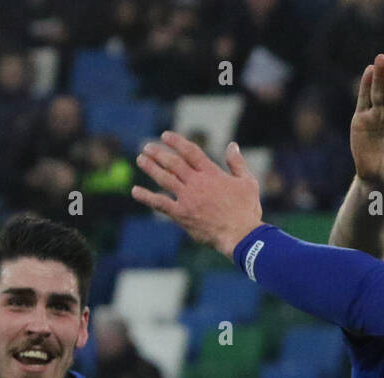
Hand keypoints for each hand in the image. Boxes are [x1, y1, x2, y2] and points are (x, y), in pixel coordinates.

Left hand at [133, 132, 262, 259]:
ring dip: (151, 168)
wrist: (241, 236)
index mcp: (212, 173)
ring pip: (164, 178)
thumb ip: (237, 163)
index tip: (166, 135)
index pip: (190, 151)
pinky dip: (146, 197)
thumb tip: (232, 145)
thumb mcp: (248, 182)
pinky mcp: (181, 215)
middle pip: (173, 163)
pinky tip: (135, 191)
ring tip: (140, 159)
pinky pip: (160, 203)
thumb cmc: (247, 211)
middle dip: (159, 153)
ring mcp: (187, 198)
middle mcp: (196, 183)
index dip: (177, 141)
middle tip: (147, 147)